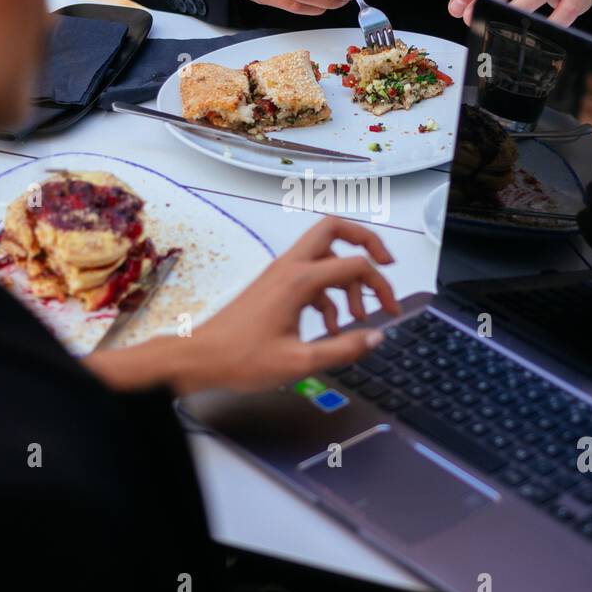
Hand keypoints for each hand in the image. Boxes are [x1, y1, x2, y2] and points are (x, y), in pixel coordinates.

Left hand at [86, 216, 400, 395]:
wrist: (200, 358)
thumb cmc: (239, 358)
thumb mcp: (300, 362)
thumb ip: (343, 349)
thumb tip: (375, 337)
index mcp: (299, 280)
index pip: (356, 265)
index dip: (382, 285)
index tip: (391, 309)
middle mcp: (290, 267)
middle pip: (335, 229)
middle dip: (366, 242)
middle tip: (385, 264)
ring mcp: (280, 274)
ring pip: (325, 256)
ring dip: (347, 281)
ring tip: (355, 318)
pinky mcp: (274, 285)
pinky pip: (311, 277)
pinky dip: (328, 295)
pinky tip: (330, 327)